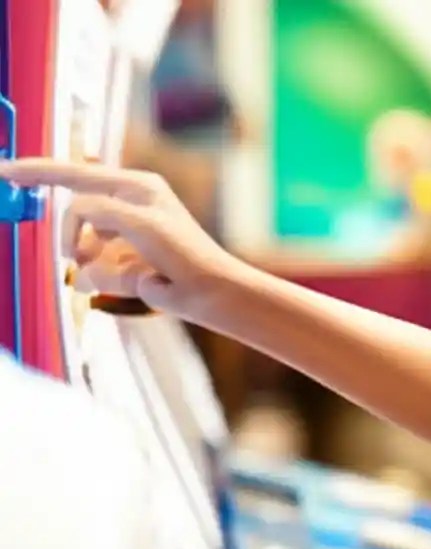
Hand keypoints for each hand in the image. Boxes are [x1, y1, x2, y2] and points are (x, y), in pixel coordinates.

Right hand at [0, 160, 246, 318]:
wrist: (208, 291)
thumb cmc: (184, 253)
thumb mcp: (140, 224)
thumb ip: (100, 210)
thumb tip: (75, 211)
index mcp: (134, 187)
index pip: (76, 173)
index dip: (38, 172)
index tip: (4, 172)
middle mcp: (126, 205)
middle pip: (75, 210)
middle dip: (72, 234)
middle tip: (75, 253)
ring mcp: (122, 234)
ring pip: (80, 245)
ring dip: (89, 260)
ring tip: (121, 272)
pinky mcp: (121, 261)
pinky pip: (91, 268)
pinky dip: (99, 277)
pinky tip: (130, 282)